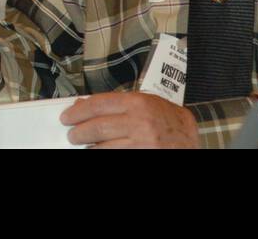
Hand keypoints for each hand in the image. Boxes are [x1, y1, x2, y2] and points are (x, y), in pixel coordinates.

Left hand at [60, 92, 198, 147]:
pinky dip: (104, 154)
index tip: (67, 117)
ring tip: (85, 145)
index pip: (97, 105)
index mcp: (137, 103)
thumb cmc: (166, 117)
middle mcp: (139, 123)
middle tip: (72, 135)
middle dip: (79, 132)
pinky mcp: (143, 156)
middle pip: (97, 127)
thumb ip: (115, 104)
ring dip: (90, 147)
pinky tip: (99, 151)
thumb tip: (83, 105)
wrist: (190, 135)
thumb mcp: (143, 102)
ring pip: (104, 147)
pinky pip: (116, 156)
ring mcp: (142, 143)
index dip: (77, 112)